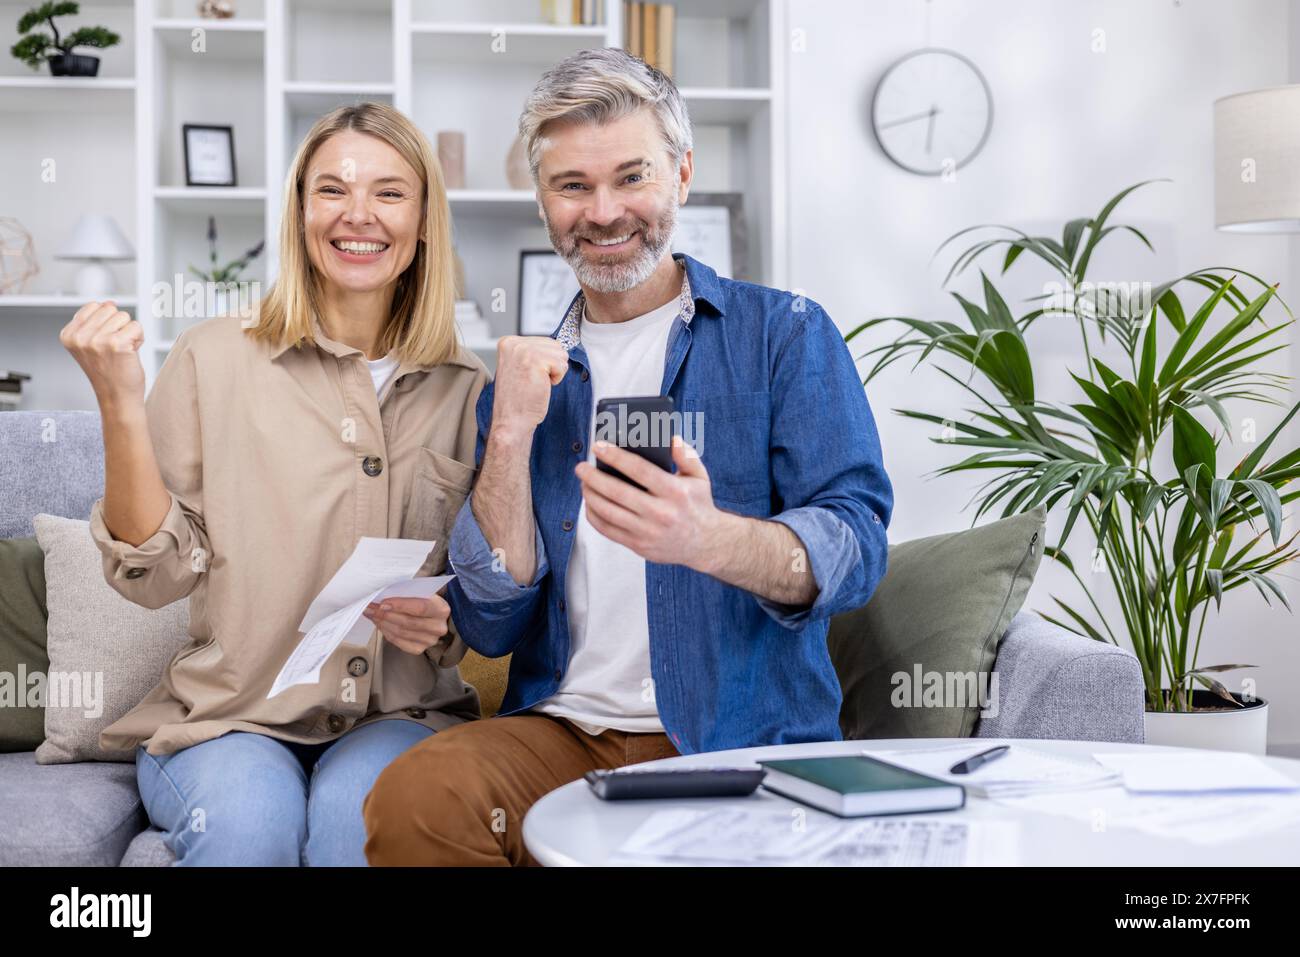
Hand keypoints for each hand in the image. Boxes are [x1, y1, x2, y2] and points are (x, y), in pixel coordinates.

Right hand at [59, 301, 146, 409]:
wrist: (118, 398)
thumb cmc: (108, 372)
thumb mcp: (90, 345)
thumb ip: (95, 322)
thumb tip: (109, 302)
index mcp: (68, 335)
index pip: (94, 306)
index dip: (106, 322)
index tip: (104, 343)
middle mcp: (79, 337)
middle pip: (110, 308)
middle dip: (118, 326)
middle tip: (115, 349)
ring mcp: (97, 340)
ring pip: (124, 316)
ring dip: (129, 333)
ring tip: (122, 352)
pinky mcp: (116, 344)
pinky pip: (137, 326)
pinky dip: (139, 338)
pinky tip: (131, 354)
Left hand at [363, 594, 450, 654]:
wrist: (431, 615)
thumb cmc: (423, 601)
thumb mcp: (420, 592)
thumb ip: (406, 593)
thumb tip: (383, 595)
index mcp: (441, 609)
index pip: (420, 607)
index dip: (400, 605)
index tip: (383, 603)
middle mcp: (438, 627)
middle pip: (408, 622)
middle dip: (385, 614)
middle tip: (371, 607)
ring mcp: (429, 640)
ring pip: (401, 633)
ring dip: (382, 623)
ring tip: (372, 614)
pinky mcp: (419, 649)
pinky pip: (398, 642)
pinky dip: (386, 632)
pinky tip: (380, 624)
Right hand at [490, 335, 568, 441]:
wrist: (511, 420)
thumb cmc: (518, 399)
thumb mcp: (520, 366)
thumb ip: (533, 352)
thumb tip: (558, 345)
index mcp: (508, 342)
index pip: (545, 341)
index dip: (545, 361)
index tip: (528, 375)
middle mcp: (514, 343)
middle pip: (555, 345)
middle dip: (551, 365)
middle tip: (534, 380)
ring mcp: (524, 351)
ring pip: (561, 354)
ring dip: (554, 372)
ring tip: (537, 383)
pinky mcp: (536, 361)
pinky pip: (562, 365)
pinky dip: (557, 379)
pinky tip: (541, 386)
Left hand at [575, 435, 726, 570]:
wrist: (705, 543)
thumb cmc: (698, 505)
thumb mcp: (700, 477)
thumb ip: (686, 455)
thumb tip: (672, 439)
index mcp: (675, 492)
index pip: (639, 470)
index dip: (615, 456)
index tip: (598, 446)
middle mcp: (661, 513)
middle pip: (617, 492)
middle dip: (594, 477)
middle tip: (581, 467)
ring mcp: (648, 532)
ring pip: (608, 512)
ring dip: (590, 496)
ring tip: (583, 483)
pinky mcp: (639, 546)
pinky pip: (608, 530)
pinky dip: (594, 515)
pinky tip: (590, 503)